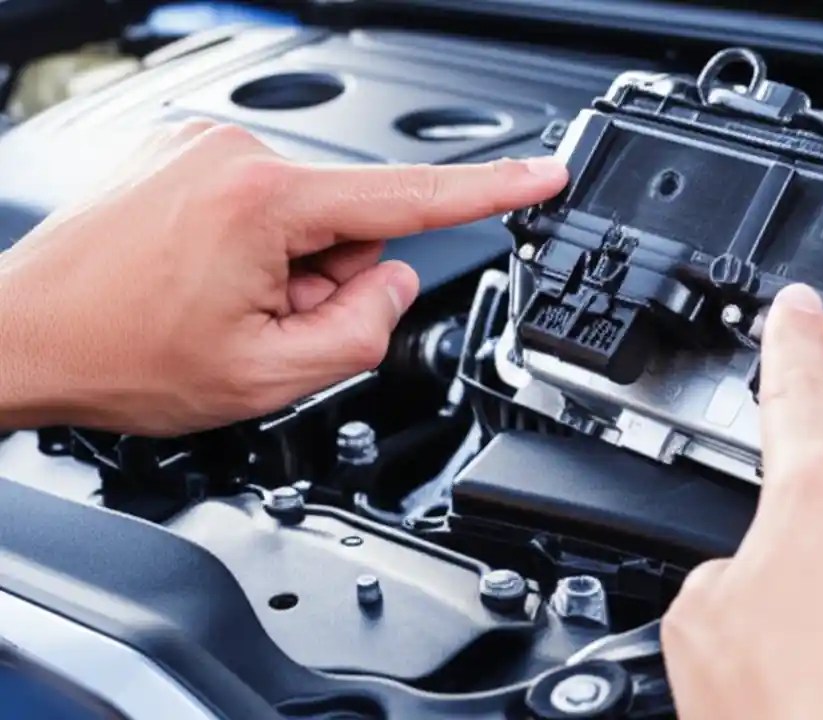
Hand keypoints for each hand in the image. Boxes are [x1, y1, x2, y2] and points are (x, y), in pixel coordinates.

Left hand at [0, 121, 567, 433]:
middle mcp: (236, 155)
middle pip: (351, 222)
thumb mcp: (269, 375)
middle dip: (330, 279)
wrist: (14, 337)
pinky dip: (253, 250)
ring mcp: (202, 148)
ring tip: (220, 307)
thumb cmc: (117, 357)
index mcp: (267, 201)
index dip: (493, 189)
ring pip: (306, 217)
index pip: (412, 198)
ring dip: (288, 269)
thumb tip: (393, 283)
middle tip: (267, 326)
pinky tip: (201, 284)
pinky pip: (260, 203)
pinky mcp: (181, 155)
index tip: (545, 172)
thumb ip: (363, 330)